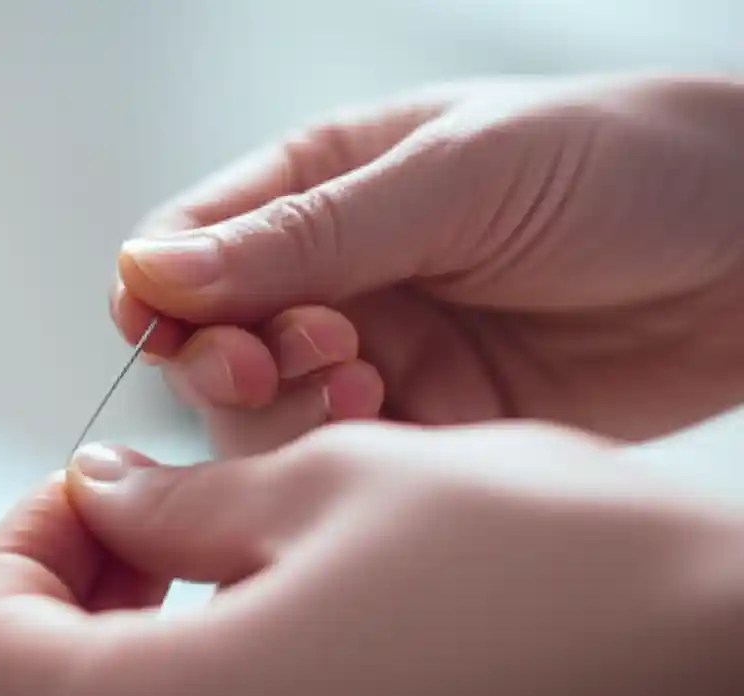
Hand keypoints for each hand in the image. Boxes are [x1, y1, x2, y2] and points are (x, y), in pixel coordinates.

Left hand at [0, 425, 743, 695]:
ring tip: (222, 544)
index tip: (91, 482)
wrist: (723, 660)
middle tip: (146, 512)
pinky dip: (208, 672)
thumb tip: (100, 491)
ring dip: (135, 630)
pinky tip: (281, 608)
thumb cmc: (544, 566)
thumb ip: (177, 502)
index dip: (15, 544)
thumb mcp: (334, 485)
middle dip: (71, 589)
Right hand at [112, 75, 743, 442]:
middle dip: (230, 362)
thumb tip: (151, 270)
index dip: (158, 292)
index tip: (166, 329)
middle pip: (211, 342)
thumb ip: (306, 233)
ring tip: (367, 385)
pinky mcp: (426, 425)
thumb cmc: (615, 164)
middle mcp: (332, 275)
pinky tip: (398, 425)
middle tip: (291, 360)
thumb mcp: (455, 176)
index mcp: (319, 184)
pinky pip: (345, 461)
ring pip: (269, 415)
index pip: (186, 243)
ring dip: (292, 413)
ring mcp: (376, 354)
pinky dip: (347, 458)